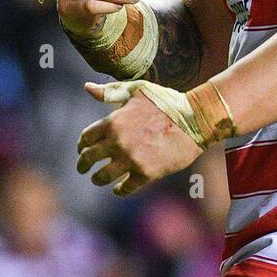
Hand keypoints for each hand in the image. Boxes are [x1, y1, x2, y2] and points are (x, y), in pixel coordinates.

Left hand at [77, 82, 202, 195]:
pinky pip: (124, 188)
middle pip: (89, 158)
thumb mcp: (136, 91)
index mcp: (112, 121)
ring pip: (102, 176)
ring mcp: (131, 159)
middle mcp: (117, 142)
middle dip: (83, 165)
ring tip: (98, 179)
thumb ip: (110, 92)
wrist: (194, 120)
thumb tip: (87, 87)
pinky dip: (119, 190)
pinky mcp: (146, 173)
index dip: (82, 145)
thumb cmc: (165, 101)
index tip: (83, 149)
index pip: (86, 138)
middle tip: (82, 169)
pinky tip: (118, 188)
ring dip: (98, 179)